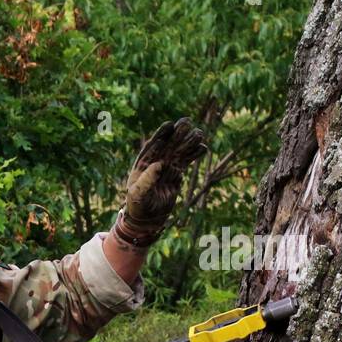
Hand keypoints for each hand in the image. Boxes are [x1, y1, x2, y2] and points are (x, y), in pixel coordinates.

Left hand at [114, 117, 207, 249]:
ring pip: (179, 152)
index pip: (152, 146)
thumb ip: (146, 180)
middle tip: (187, 122)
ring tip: (199, 133)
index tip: (169, 125)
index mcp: (142, 164)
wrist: (147, 218)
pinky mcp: (176, 174)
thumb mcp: (138, 195)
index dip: (160, 136)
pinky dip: (194, 155)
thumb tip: (159, 164)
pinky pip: (186, 162)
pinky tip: (203, 148)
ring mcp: (167, 167)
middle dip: (177, 135)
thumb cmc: (138, 207)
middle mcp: (155, 163)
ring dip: (188, 143)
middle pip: (168, 146)